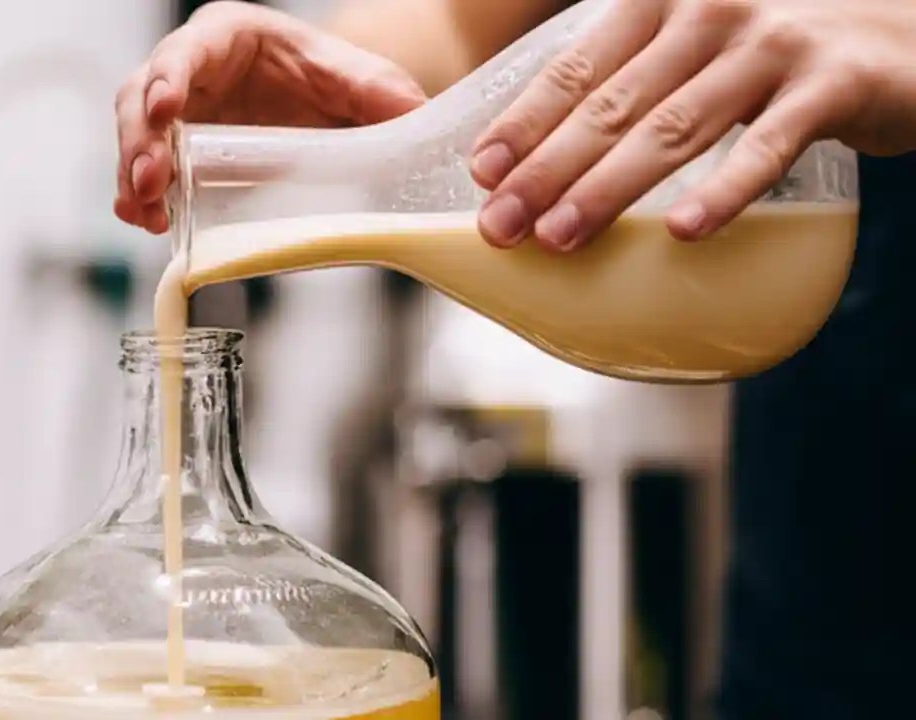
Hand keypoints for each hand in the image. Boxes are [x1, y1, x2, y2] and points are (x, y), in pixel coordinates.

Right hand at [114, 1, 425, 233]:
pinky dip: (141, 200)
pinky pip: (146, 173)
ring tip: (146, 216)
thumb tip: (417, 114)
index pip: (183, 52)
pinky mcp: (177, 153)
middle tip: (150, 182)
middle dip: (139, 141)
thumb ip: (381, 92)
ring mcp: (178, 113)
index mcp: (225, 36)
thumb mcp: (360, 80)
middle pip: (140, 97)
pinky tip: (148, 223)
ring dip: (133, 176)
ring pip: (134, 137)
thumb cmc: (332, 79)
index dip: (167, 79)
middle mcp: (190, 70)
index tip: (164, 111)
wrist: (325, 107)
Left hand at [469, 0, 915, 250]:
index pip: (576, 67)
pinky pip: (768, 146)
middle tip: (501, 226)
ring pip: (674, 127)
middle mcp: (708, 12)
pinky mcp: (830, 85)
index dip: (524, 122)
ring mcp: (770, 46)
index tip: (483, 175)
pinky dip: (725, 190)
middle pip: (611, 104)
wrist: (900, 31)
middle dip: (547, 170)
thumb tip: (546, 161)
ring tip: (559, 238)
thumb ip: (633, 83)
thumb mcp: (696, 46)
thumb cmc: (774, 50)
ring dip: (609, 188)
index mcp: (660, 4)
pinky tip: (686, 232)